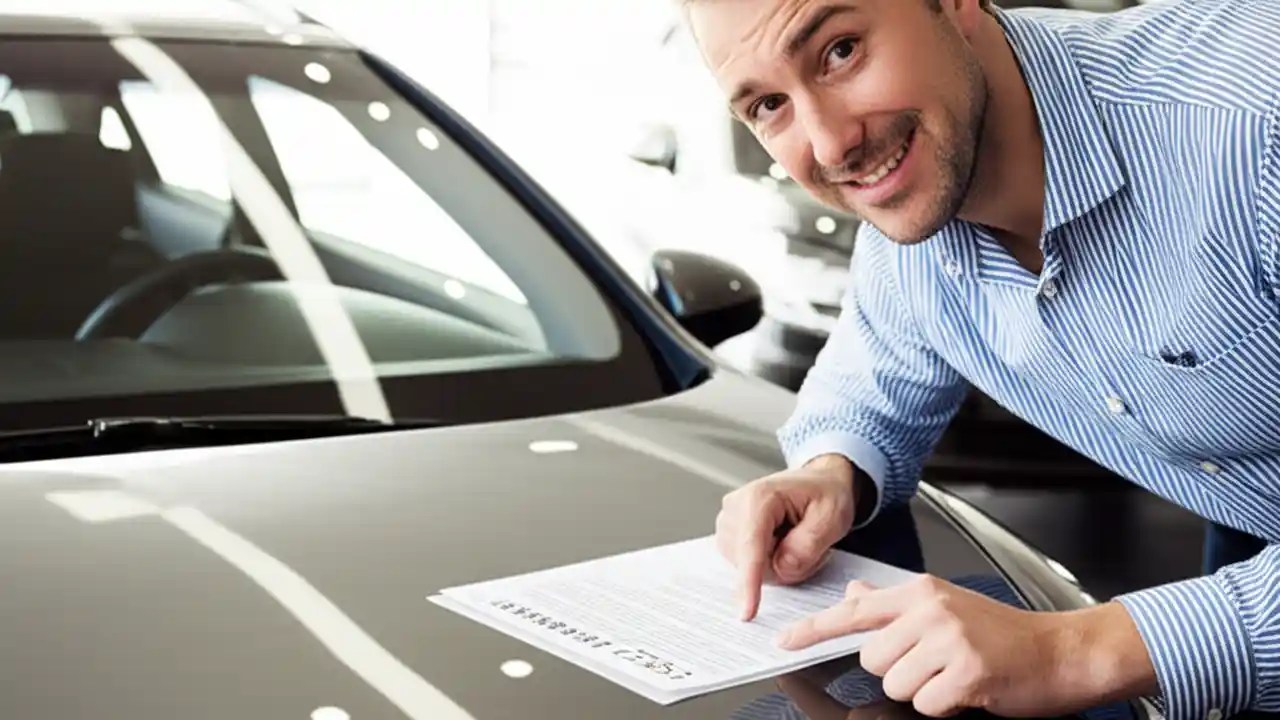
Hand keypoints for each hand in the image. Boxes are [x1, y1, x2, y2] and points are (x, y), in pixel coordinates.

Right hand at [716, 454, 856, 620]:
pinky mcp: (730, 535)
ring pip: (749, 568)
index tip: (747, 612)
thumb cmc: (826, 493)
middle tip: (810, 543)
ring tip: (798, 540)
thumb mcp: (832, 516)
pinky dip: (770, 563)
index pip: (750, 547)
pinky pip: (748, 566)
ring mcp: (729, 522)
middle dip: (783, 565)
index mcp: (760, 497)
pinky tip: (784, 544)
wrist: (819, 482)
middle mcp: (736, 507)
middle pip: (751, 563)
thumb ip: (808, 544)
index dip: (748, 582)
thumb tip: (781, 567)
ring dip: (778, 565)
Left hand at [777, 576, 1157, 716]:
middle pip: (871, 658)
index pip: (854, 610)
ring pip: (895, 684)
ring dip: (923, 691)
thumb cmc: (1004, 633)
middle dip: (897, 672)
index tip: (784, 641)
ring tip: (954, 676)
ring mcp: (950, 640)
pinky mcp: (968, 672)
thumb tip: (854, 595)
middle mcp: (931, 610)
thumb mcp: (945, 605)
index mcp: (921, 592)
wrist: (1062, 651)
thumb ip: (896, 603)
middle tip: (934, 665)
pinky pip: (927, 705)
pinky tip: (968, 690)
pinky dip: (945, 707)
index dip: (814, 629)